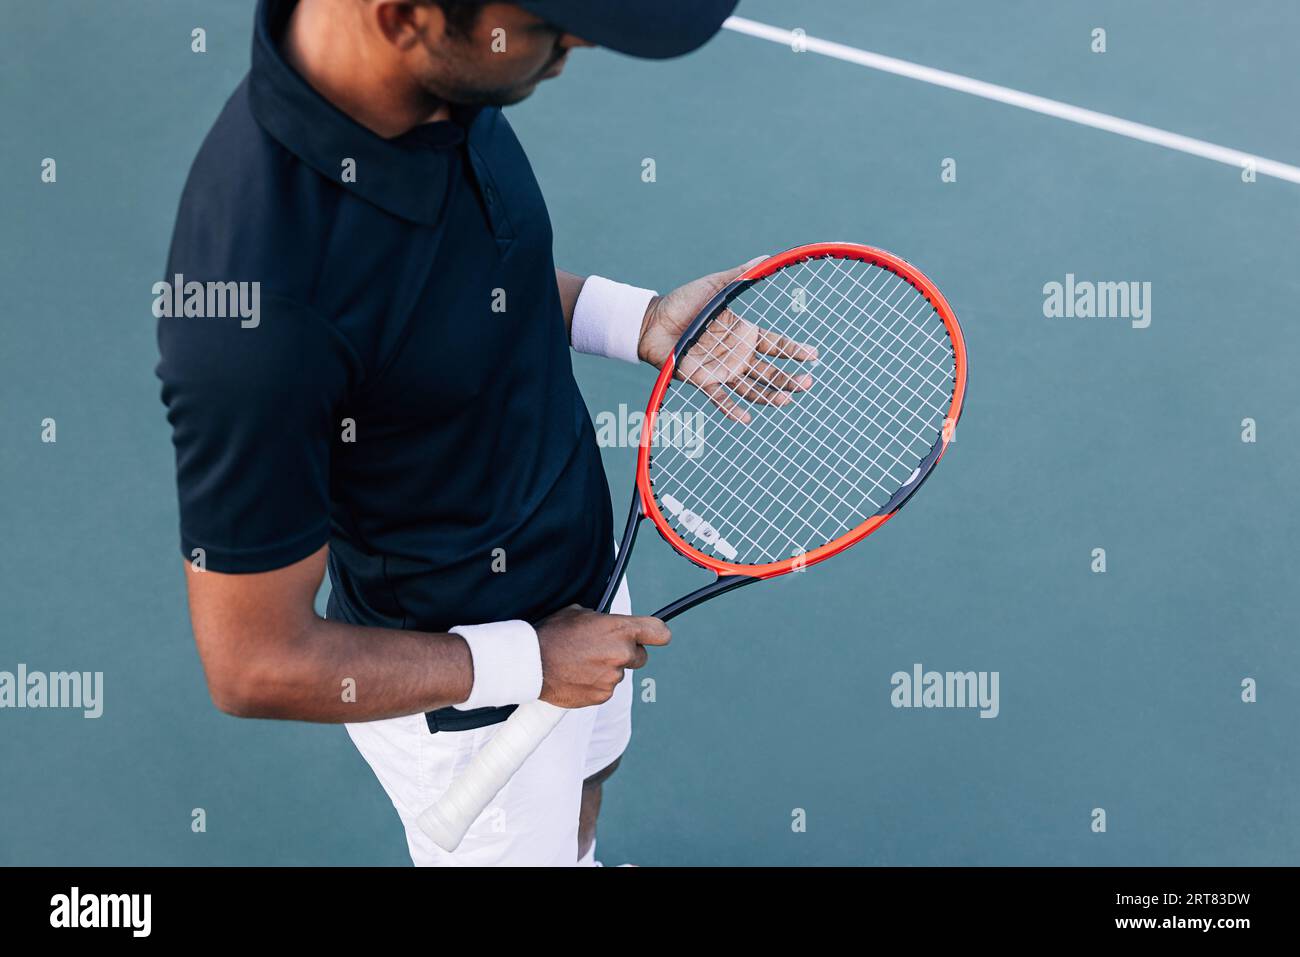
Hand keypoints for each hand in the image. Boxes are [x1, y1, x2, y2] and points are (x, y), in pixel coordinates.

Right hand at [535, 605, 670, 708]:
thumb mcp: (580, 613)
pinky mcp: (602, 696)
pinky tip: (577, 675)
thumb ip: (603, 621)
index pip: (659, 632)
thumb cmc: (552, 635)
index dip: (657, 634)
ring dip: (606, 669)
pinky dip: (595, 684)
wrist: (531, 663)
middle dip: (626, 654)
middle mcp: (621, 655)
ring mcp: (613, 678)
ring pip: (619, 673)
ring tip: (581, 663)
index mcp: (620, 630)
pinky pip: (606, 689)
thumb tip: (608, 625)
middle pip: (640, 657)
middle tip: (602, 650)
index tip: (656, 636)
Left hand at [637, 258, 818, 422]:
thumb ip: (739, 276)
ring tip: (786, 400)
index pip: (776, 345)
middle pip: (769, 371)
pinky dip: (732, 409)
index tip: (814, 355)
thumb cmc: (684, 302)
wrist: (653, 321)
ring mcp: (722, 370)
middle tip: (807, 384)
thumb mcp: (714, 286)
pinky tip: (747, 418)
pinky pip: (720, 398)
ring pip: (751, 387)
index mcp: (744, 334)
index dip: (795, 350)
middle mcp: (737, 355)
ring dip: (769, 395)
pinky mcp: (703, 380)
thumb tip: (765, 257)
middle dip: (788, 379)